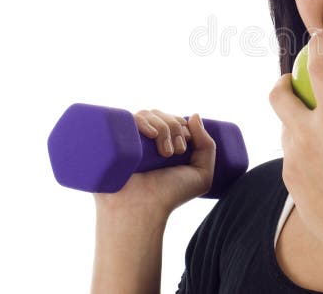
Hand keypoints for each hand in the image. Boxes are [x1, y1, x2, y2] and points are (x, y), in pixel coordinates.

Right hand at [93, 109, 215, 218]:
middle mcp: (146, 140)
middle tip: (176, 152)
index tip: (184, 149)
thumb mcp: (201, 173)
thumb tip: (193, 115)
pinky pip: (130, 117)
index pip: (175, 119)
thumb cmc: (170, 194)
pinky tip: (151, 135)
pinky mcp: (115, 139)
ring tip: (165, 153)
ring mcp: (131, 138)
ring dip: (164, 128)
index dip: (184, 128)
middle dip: (175, 128)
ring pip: (149, 113)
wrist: (142, 209)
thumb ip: (207, 145)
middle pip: (163, 114)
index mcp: (164, 144)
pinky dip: (144, 121)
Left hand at [269, 29, 322, 258]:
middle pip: (278, 94)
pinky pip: (289, 152)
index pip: (319, 70)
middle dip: (282, 81)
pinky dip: (301, 145)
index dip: (317, 47)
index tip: (318, 36)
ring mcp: (293, 159)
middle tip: (294, 79)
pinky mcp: (288, 178)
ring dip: (295, 118)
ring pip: (284, 126)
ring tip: (316, 122)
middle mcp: (307, 137)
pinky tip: (321, 156)